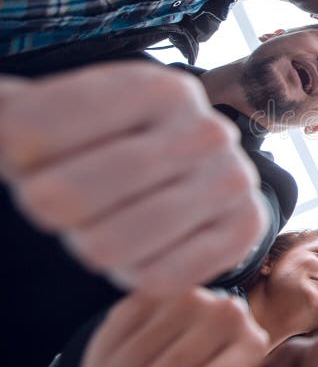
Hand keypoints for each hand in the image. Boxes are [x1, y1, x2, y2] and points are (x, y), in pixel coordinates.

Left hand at [0, 63, 267, 292]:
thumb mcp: (71, 114)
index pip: (30, 131)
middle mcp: (205, 129)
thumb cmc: (118, 144)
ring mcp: (231, 181)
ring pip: (110, 246)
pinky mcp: (244, 230)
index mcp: (157, 87)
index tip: (23, 157)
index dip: (8, 156)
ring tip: (98, 225)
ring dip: (86, 244)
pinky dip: (133, 274)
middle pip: (67, 196)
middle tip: (59, 202)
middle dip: (45, 207)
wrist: (202, 173)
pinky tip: (141, 250)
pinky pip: (158, 279)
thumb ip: (12, 113)